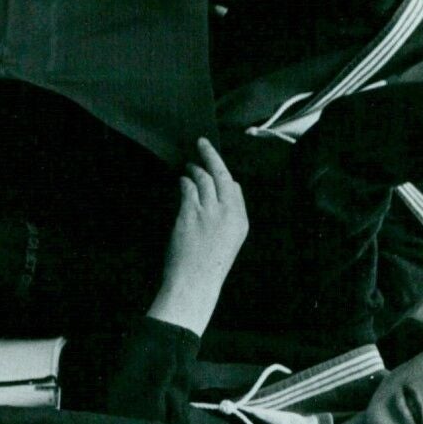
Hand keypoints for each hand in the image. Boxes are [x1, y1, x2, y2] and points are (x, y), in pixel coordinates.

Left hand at [151, 138, 249, 335]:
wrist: (195, 280)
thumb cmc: (212, 262)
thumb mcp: (234, 236)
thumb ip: (236, 209)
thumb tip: (233, 185)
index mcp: (240, 218)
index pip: (233, 184)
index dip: (222, 168)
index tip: (213, 157)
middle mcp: (227, 212)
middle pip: (219, 174)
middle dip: (209, 155)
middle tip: (201, 143)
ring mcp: (207, 212)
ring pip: (201, 179)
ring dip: (193, 169)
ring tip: (188, 166)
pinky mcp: (189, 214)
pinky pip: (187, 189)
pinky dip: (184, 182)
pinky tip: (181, 181)